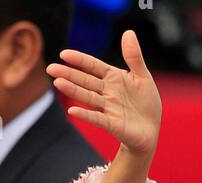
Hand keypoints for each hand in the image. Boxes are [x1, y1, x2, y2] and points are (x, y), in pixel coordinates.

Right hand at [46, 29, 161, 160]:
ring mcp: (108, 108)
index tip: (64, 54)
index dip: (79, 60)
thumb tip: (128, 32)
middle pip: (85, 80)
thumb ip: (134, 57)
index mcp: (113, 78)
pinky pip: (96, 118)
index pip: (93, 66)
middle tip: (51, 68)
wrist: (150, 131)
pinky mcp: (112, 124)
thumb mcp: (143, 77)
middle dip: (68, 74)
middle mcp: (107, 92)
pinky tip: (72, 111)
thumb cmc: (146, 104)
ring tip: (58, 83)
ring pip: (87, 97)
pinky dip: (85, 115)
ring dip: (73, 90)